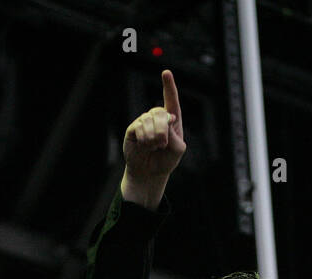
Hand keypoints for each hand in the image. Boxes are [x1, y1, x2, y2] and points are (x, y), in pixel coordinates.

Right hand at [121, 70, 184, 206]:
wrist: (149, 172)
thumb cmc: (166, 160)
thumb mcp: (178, 149)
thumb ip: (176, 135)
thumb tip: (166, 119)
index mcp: (172, 120)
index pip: (171, 100)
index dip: (169, 86)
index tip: (166, 73)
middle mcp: (158, 117)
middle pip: (160, 113)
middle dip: (162, 131)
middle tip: (162, 145)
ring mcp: (144, 121)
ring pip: (149, 121)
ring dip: (153, 138)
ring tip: (153, 147)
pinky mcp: (133, 128)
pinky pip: (139, 128)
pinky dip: (144, 140)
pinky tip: (144, 146)